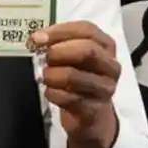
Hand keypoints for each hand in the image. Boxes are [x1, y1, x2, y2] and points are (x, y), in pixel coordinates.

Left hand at [31, 21, 120, 147]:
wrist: (91, 118)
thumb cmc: (80, 79)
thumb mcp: (74, 57)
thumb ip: (58, 44)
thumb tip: (37, 39)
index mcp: (106, 46)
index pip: (87, 30)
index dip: (59, 32)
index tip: (37, 38)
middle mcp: (110, 66)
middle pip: (87, 51)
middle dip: (58, 52)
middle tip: (42, 57)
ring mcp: (105, 89)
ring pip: (74, 76)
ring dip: (52, 75)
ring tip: (44, 76)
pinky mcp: (94, 110)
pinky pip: (69, 98)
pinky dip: (53, 93)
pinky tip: (50, 92)